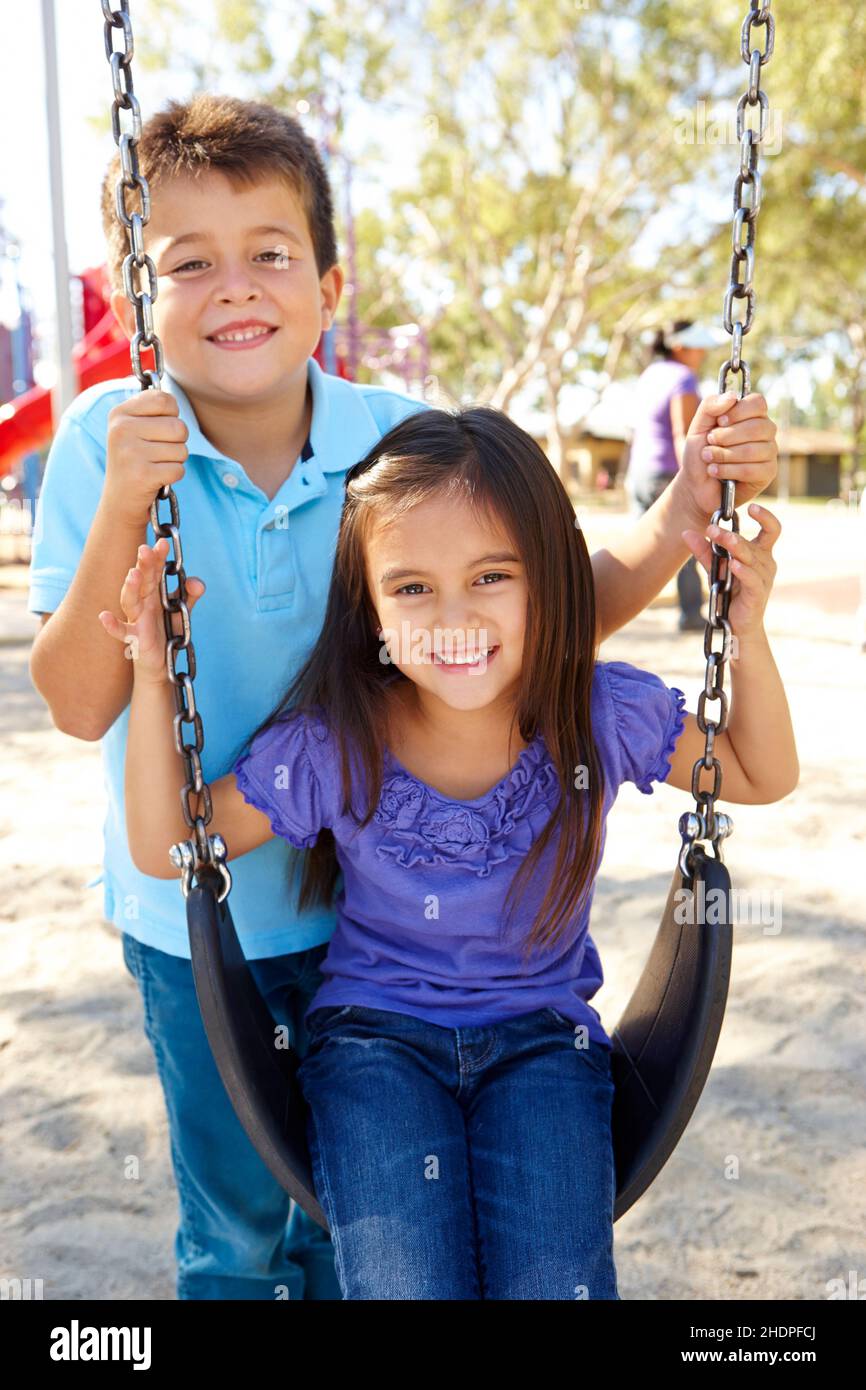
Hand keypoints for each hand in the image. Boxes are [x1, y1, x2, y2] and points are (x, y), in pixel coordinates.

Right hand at [97, 538, 205, 679]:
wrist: (163, 664)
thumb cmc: (169, 632)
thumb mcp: (183, 610)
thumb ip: (190, 595)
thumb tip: (197, 582)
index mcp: (154, 592)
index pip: (155, 571)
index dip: (158, 557)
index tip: (162, 543)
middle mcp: (144, 603)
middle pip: (142, 581)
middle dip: (144, 565)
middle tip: (146, 549)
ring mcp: (137, 619)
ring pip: (130, 601)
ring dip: (130, 588)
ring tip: (133, 574)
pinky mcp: (135, 639)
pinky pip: (121, 631)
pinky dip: (112, 625)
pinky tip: (104, 617)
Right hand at [103, 390, 189, 526]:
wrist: (120, 500)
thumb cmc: (135, 459)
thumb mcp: (134, 428)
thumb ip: (151, 408)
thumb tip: (167, 389)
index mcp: (119, 413)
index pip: (165, 399)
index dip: (172, 416)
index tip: (159, 429)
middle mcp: (121, 430)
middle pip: (179, 427)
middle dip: (177, 442)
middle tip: (157, 453)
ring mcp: (130, 452)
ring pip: (182, 450)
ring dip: (175, 461)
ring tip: (155, 465)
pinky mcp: (141, 475)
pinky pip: (179, 470)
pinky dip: (173, 476)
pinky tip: (156, 479)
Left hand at [679, 390, 777, 520]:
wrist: (695, 484)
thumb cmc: (700, 453)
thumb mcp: (698, 426)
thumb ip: (710, 406)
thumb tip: (732, 397)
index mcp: (751, 415)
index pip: (758, 403)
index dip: (739, 411)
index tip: (720, 422)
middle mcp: (765, 431)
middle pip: (757, 426)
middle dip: (727, 436)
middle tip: (710, 442)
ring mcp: (769, 452)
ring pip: (753, 449)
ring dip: (724, 455)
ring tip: (708, 458)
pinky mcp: (767, 473)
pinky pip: (752, 470)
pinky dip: (729, 471)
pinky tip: (716, 472)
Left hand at [683, 501, 779, 639]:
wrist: (738, 625)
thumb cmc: (730, 593)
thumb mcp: (715, 568)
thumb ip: (704, 551)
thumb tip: (686, 532)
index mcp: (760, 552)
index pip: (772, 529)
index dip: (766, 517)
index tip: (752, 507)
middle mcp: (766, 562)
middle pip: (751, 543)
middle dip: (730, 535)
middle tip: (712, 529)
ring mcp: (764, 578)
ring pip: (752, 558)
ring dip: (736, 548)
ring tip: (724, 540)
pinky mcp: (757, 594)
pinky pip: (752, 579)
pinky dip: (743, 571)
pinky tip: (734, 565)